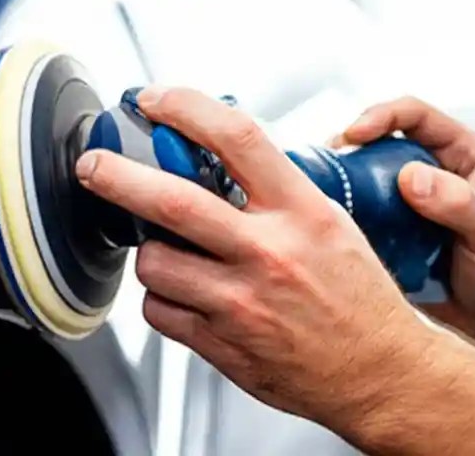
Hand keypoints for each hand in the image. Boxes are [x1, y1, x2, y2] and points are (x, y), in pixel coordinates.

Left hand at [75, 87, 436, 426]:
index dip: (185, 108)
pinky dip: (161, 298)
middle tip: (93, 166)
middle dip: (117, 177)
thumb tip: (212, 155)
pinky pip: (159, 311)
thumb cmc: (356, 296)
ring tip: (172, 252)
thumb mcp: (329, 222)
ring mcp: (242, 304)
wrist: (381, 374)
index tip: (155, 100)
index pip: (237, 139)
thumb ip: (273, 190)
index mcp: (301, 213)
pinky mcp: (222, 346)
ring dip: (151, 252)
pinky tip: (185, 293)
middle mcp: (269, 254)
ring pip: (154, 262)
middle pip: (171, 202)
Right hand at [332, 96, 474, 344]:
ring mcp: (403, 199)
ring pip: (358, 174)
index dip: (380, 116)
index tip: (354, 135)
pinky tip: (320, 225)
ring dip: (336, 180)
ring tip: (315, 195)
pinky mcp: (386, 228)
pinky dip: (336, 213)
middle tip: (324, 167)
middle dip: (345, 148)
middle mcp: (427, 167)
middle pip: (375, 139)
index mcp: (458, 152)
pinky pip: (354, 211)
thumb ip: (460, 204)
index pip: (413, 114)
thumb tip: (411, 178)